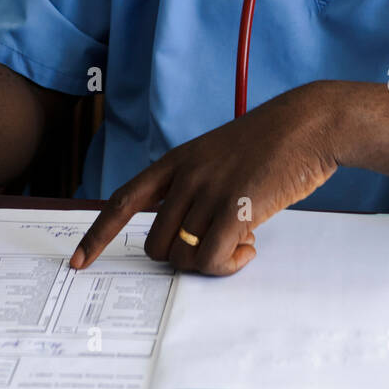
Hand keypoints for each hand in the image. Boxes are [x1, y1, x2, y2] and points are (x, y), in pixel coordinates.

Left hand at [72, 83, 341, 275]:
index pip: (123, 201)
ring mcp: (209, 191)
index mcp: (176, 162)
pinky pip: (212, 259)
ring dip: (211, 261)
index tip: (79, 262)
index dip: (98, 236)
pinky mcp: (236, 208)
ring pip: (184, 256)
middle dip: (183, 255)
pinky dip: (229, 264)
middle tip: (218, 242)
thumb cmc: (271, 142)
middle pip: (157, 244)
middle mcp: (185, 177)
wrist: (310, 124)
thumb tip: (188, 235)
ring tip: (241, 240)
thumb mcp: (218, 155)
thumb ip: (196, 187)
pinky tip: (250, 245)